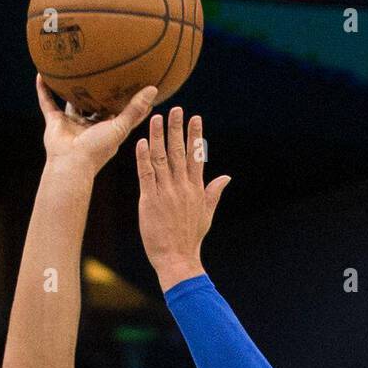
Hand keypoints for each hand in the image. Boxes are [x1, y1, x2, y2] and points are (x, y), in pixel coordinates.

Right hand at [37, 75, 156, 178]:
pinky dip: (42, 89)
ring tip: (71, 67)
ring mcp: (72, 123)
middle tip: (104, 68)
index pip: (121, 111)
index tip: (137, 83)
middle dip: (98, 90)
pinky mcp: (54, 122)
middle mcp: (90, 125)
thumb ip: (135, 109)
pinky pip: (46, 102)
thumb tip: (154, 89)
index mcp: (108, 128)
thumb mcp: (121, 127)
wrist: (71, 163)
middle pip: (95, 104)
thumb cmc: (98, 149)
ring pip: (70, 101)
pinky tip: (41, 73)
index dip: (129, 99)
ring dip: (69, 87)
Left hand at [136, 107, 230, 289]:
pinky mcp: (150, 201)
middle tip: (175, 109)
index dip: (195, 136)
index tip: (195, 118)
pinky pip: (146, 175)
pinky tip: (141, 143)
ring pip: (162, 159)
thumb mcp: (206, 214)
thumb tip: (226, 177)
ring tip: (155, 118)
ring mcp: (166, 193)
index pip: (196, 157)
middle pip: (179, 152)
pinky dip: (143, 158)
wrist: (178, 259)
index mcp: (196, 190)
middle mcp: (182, 188)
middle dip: (177, 129)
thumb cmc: (190, 239)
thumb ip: (214, 193)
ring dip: (158, 137)